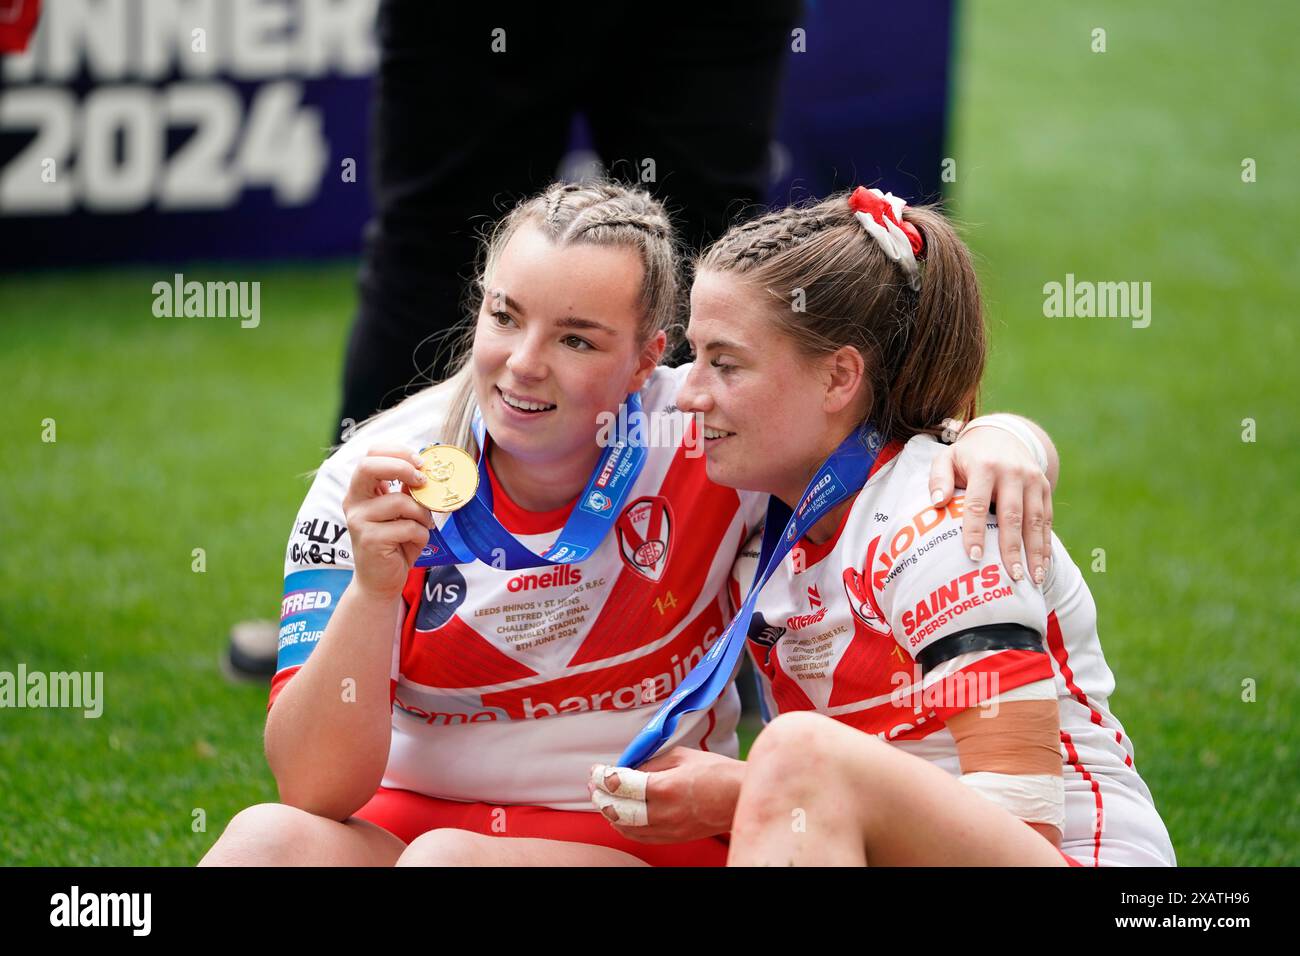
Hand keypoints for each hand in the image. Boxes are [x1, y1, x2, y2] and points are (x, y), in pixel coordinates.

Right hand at [340, 445, 434, 599]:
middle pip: (368, 466)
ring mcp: (359, 520)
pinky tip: (416, 541)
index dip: (397, 452)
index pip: (371, 455)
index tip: (420, 461)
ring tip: (424, 524)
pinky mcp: (370, 539)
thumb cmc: (393, 543)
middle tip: (422, 479)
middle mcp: (354, 501)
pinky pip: (407, 527)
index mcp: (361, 490)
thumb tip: (426, 470)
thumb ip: (407, 491)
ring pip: (400, 501)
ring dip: (422, 512)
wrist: (380, 581)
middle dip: (401, 467)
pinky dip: (421, 533)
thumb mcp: (401, 512)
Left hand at [588, 748, 744, 844]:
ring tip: (602, 800)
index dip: (603, 776)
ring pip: (626, 827)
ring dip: (610, 813)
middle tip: (594, 785)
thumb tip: (628, 769)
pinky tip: (620, 818)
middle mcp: (663, 812)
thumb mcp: (680, 756)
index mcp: (664, 787)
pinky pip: (640, 837)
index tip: (596, 770)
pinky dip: (625, 828)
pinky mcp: (673, 838)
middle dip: (601, 796)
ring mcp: (668, 828)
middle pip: (618, 809)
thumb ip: (650, 763)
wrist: (740, 796)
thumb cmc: (715, 771)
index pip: (621, 784)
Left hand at [929, 427, 1052, 586]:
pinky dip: (1046, 543)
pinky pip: (1047, 518)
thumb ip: (939, 478)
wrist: (1003, 435)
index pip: (978, 504)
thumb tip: (936, 502)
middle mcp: (1013, 473)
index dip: (975, 531)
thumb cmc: (968, 456)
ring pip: (1035, 520)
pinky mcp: (1045, 487)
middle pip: (1012, 516)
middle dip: (1012, 548)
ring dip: (1035, 551)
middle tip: (1012, 576)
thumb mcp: (947, 459)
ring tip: (1033, 579)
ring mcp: (1032, 480)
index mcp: (985, 467)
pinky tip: (1043, 565)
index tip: (973, 557)